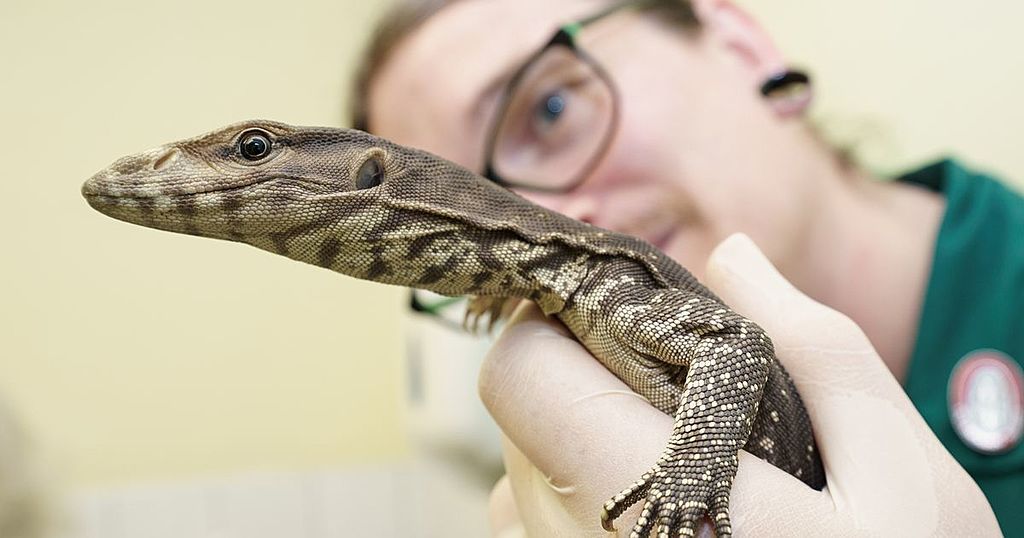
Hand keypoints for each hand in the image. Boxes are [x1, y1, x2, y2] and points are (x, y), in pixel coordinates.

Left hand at [480, 234, 998, 536]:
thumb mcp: (898, 473)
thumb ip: (812, 350)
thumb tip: (732, 253)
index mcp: (656, 511)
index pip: (521, 377)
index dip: (562, 325)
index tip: (624, 319)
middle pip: (522, 423)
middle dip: (589, 383)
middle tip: (682, 396)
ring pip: (522, 482)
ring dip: (586, 448)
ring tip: (689, 468)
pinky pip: (536, 532)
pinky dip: (583, 507)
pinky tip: (671, 520)